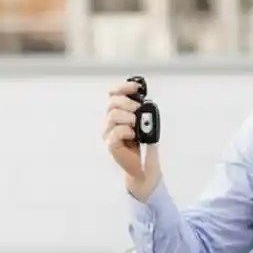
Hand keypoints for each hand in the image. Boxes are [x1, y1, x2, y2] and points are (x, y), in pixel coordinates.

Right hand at [103, 80, 160, 199]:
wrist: (143, 164)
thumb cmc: (142, 143)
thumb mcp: (143, 121)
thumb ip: (140, 109)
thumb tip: (144, 99)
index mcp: (116, 112)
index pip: (113, 94)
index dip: (123, 87)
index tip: (137, 87)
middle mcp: (109, 121)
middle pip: (113, 103)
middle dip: (128, 103)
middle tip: (138, 110)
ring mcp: (108, 133)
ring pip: (113, 115)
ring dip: (129, 117)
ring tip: (136, 125)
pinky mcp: (111, 144)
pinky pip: (116, 132)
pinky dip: (127, 131)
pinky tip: (133, 136)